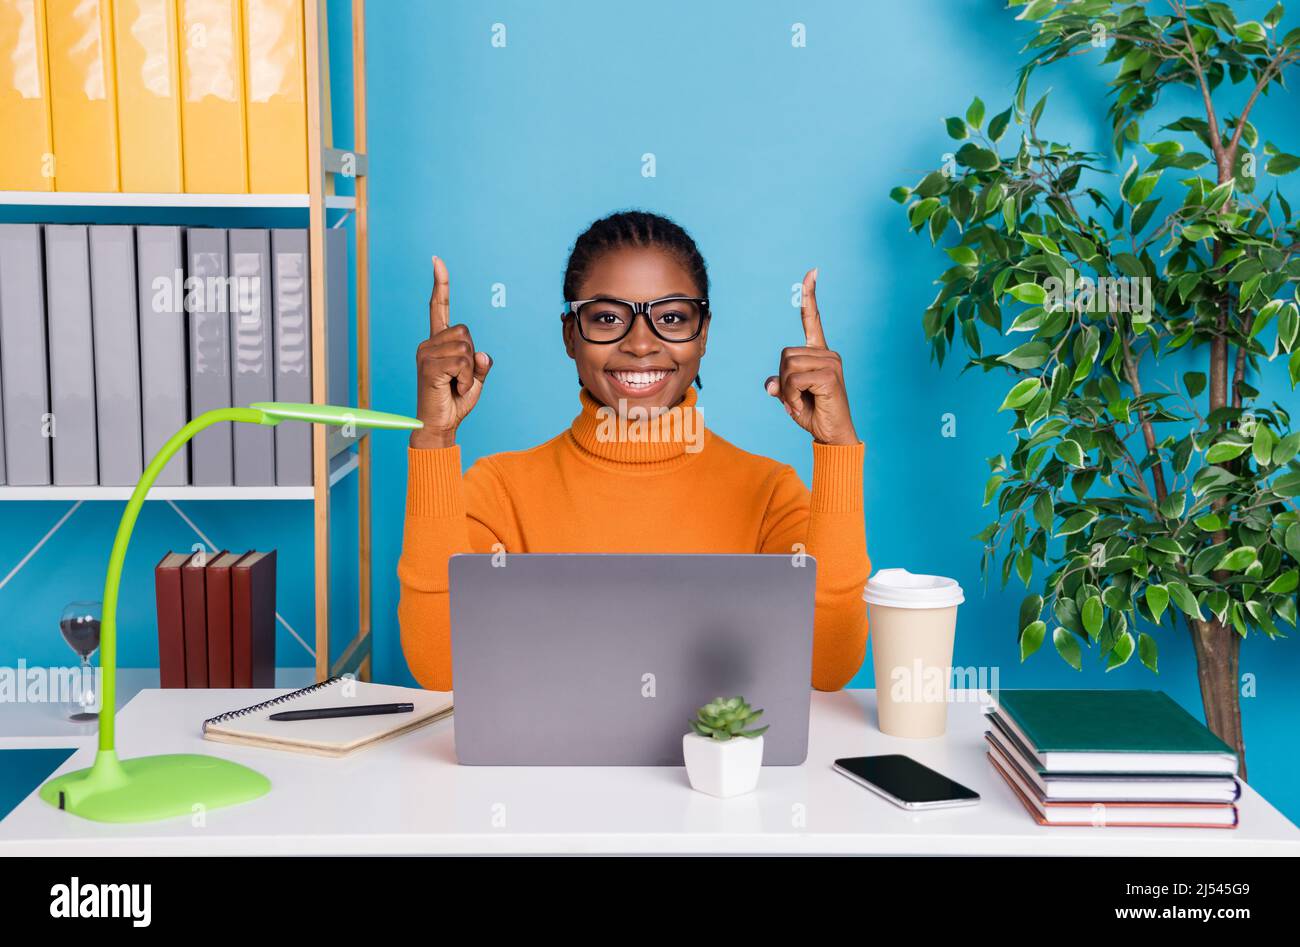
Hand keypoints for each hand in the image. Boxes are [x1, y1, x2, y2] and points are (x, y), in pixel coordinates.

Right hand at [411, 256, 491, 448]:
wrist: (438, 426)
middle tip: (460, 379)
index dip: (441, 285)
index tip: (437, 261)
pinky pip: (462, 362)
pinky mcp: (428, 365)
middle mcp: (428, 344)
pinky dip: (466, 378)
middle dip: (472, 357)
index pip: (438, 308)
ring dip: (469, 371)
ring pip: (466, 347)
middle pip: (466, 331)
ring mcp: (426, 353)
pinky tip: (454, 388)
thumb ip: (480, 363)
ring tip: (456, 385)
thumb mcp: (475, 380)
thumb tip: (482, 352)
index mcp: (437, 343)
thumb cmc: (454, 402)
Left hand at [764, 268, 858, 445]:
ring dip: (787, 390)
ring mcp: (831, 363)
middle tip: (795, 399)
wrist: (832, 434)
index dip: (810, 296)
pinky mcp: (830, 375)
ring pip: (788, 367)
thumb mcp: (789, 397)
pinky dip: (792, 397)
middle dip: (782, 380)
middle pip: (785, 354)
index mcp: (819, 354)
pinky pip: (794, 380)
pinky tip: (804, 406)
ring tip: (801, 403)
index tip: (812, 272)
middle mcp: (827, 354)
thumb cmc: (813, 413)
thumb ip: (778, 385)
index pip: (812, 320)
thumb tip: (769, 384)